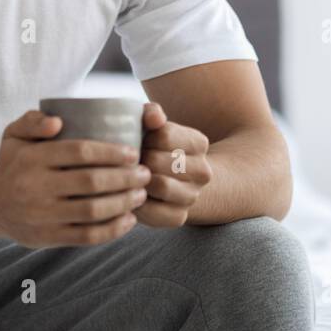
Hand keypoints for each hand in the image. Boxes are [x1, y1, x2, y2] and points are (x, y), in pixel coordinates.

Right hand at [0, 110, 152, 247]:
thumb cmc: (12, 163)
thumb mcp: (14, 134)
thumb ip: (33, 120)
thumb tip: (57, 122)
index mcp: (32, 158)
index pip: (79, 152)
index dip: (111, 152)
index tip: (133, 153)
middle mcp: (35, 187)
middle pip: (91, 183)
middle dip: (125, 178)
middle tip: (145, 173)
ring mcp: (42, 216)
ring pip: (92, 211)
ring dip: (124, 203)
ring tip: (141, 194)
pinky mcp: (48, 238)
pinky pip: (87, 237)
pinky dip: (113, 230)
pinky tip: (129, 219)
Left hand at [133, 102, 211, 227]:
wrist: (170, 179)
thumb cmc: (154, 147)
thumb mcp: (153, 125)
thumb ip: (151, 113)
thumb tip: (154, 117)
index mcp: (199, 143)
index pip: (165, 135)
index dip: (143, 138)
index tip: (138, 141)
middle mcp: (203, 171)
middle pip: (158, 161)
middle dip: (137, 160)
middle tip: (128, 161)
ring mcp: (193, 196)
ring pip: (159, 186)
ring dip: (138, 181)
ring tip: (129, 176)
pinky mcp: (180, 217)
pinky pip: (154, 212)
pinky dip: (138, 204)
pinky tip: (133, 195)